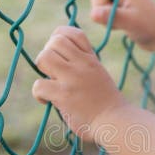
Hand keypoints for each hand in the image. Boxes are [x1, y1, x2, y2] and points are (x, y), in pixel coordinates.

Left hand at [32, 26, 126, 142]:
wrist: (116, 122)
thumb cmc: (106, 103)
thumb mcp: (99, 74)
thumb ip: (84, 63)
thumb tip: (59, 58)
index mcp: (91, 58)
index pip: (72, 32)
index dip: (59, 37)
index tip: (59, 53)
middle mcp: (82, 64)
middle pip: (54, 41)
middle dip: (48, 54)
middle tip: (53, 71)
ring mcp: (73, 78)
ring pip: (44, 57)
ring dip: (42, 70)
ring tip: (49, 82)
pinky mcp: (63, 95)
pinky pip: (39, 85)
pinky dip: (38, 94)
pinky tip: (47, 100)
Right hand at [89, 0, 154, 52]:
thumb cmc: (149, 27)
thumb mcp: (128, 21)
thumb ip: (110, 16)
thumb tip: (92, 14)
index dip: (100, 2)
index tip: (108, 14)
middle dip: (101, 10)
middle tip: (113, 21)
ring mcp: (125, 2)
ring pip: (103, 6)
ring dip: (106, 17)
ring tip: (118, 25)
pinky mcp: (125, 12)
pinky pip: (109, 14)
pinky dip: (110, 21)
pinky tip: (119, 28)